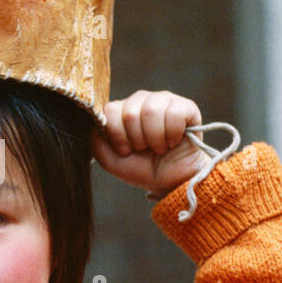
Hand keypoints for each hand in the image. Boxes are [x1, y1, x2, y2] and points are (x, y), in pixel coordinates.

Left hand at [91, 90, 209, 197]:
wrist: (171, 181)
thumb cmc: (141, 168)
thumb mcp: (110, 158)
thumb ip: (96, 138)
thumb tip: (95, 119)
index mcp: (122, 110)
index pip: (110, 110)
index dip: (117, 135)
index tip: (126, 150)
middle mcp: (142, 101)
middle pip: (130, 112)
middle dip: (137, 140)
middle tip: (145, 149)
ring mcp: (164, 101)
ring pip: (152, 110)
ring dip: (155, 138)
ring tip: (159, 147)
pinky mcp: (186, 107)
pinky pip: (174, 113)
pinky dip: (172, 134)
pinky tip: (173, 141)